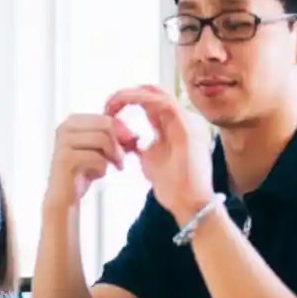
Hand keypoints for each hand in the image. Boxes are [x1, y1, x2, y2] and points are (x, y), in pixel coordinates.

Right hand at [43, 113, 136, 213]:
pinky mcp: (65, 159)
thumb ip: (112, 138)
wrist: (65, 199)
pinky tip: (94, 176)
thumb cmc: (81, 173)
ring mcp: (63, 143)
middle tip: (118, 161)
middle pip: (105, 125)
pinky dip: (101, 169)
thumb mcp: (98, 151)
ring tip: (106, 169)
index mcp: (73, 122)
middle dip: (116, 144)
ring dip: (110, 157)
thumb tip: (131, 134)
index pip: (105, 118)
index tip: (125, 146)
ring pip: (102, 139)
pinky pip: (96, 157)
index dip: (120, 132)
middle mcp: (65, 128)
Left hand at [104, 85, 214, 222]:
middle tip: (107, 104)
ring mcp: (188, 121)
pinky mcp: (188, 128)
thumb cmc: (172, 186)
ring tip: (112, 103)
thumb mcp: (149, 160)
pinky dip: (142, 101)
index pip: (151, 102)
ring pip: (157, 94)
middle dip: (127, 94)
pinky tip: (125, 105)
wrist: (189, 204)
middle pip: (154, 93)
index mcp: (174, 126)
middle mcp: (183, 119)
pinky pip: (164, 104)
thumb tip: (125, 139)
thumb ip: (139, 145)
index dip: (129, 100)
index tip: (108, 109)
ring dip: (131, 95)